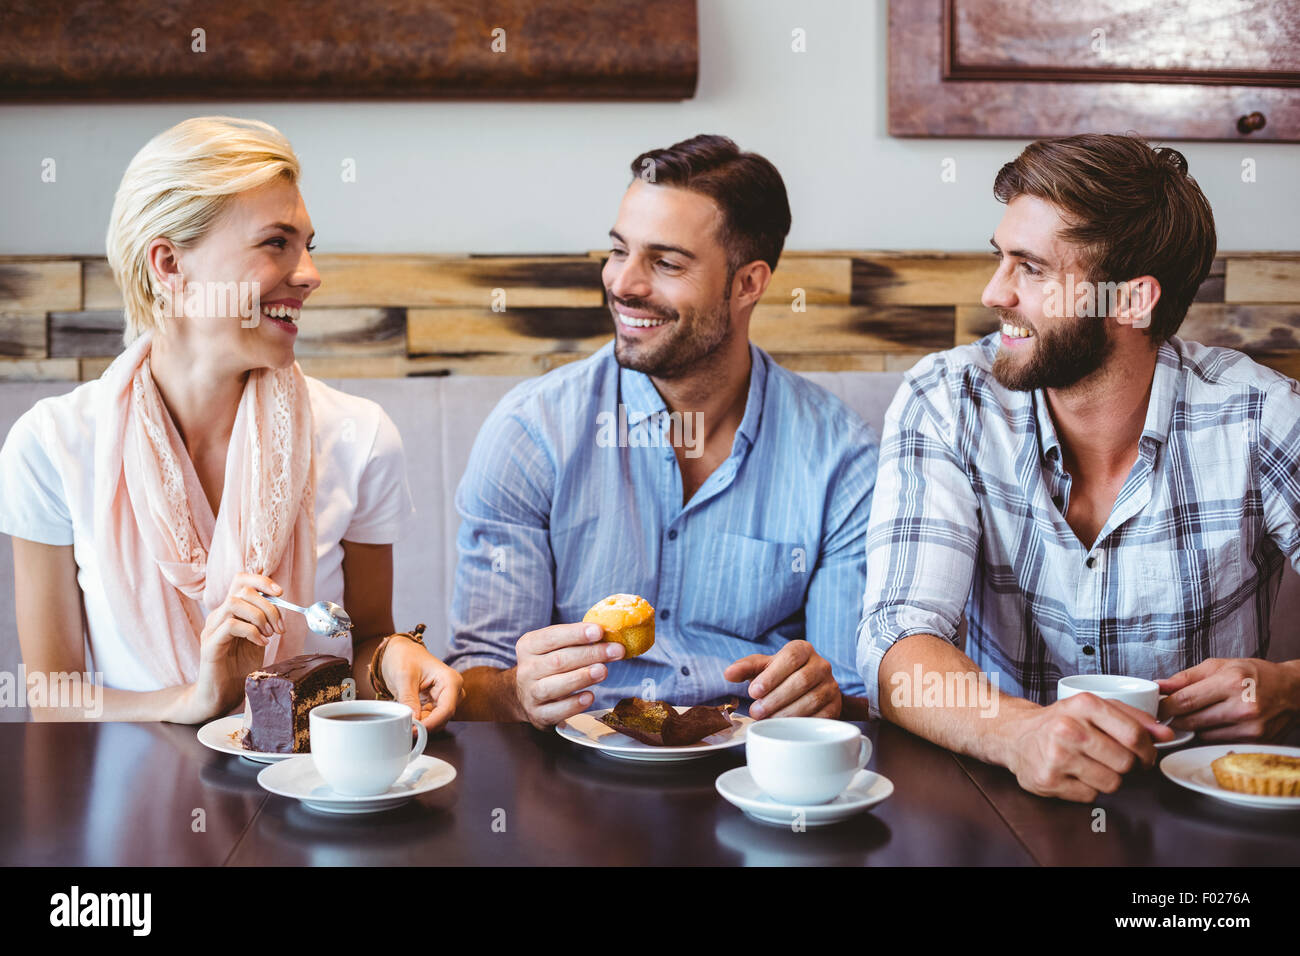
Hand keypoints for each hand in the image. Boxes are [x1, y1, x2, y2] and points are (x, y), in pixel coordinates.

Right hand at [175, 572, 284, 723]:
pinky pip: (230, 625)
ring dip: (259, 616)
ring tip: (269, 635)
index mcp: (230, 612)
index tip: (280, 592)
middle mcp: (218, 616)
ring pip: (234, 603)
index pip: (241, 580)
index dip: (261, 580)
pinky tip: (261, 643)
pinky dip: (251, 631)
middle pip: (242, 590)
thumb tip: (282, 604)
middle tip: (279, 627)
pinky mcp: (209, 645)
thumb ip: (265, 621)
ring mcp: (211, 629)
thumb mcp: (259, 639)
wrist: (222, 695)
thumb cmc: (240, 667)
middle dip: (268, 606)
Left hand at [382, 635, 464, 731]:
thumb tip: (413, 721)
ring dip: (421, 724)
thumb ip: (409, 699)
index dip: (431, 723)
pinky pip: (431, 719)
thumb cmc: (404, 657)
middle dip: (425, 725)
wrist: (399, 651)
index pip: (446, 709)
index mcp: (450, 680)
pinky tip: (408, 718)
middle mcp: (452, 690)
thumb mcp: (403, 677)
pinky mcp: (436, 704)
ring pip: (437, 721)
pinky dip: (419, 721)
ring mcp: (445, 698)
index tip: (415, 730)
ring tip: (404, 720)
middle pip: (443, 717)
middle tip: (405, 727)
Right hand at [513, 623, 623, 728]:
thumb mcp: (553, 648)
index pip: (551, 636)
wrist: (526, 696)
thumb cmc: (548, 665)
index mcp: (529, 646)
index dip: (575, 634)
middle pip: (558, 661)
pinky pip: (556, 711)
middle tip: (615, 651)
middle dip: (589, 654)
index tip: (599, 631)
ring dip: (581, 677)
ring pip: (553, 686)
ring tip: (603, 671)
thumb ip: (575, 640)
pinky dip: (574, 704)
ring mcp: (531, 694)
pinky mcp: (539, 715)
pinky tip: (590, 696)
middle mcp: (526, 670)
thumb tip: (607, 633)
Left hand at [723, 640, 840, 718]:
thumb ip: (745, 668)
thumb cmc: (781, 676)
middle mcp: (821, 665)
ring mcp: (831, 686)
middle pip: (801, 680)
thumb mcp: (762, 668)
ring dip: (786, 713)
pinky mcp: (835, 707)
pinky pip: (821, 716)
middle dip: (775, 698)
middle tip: (756, 712)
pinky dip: (801, 724)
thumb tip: (728, 674)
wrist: (809, 691)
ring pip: (812, 699)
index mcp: (803, 650)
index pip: (790, 657)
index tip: (754, 691)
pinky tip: (785, 728)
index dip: (772, 675)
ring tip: (766, 720)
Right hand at [997, 693, 1170, 801]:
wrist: (1015, 735)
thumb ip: (1133, 717)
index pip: (1134, 734)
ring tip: (1091, 766)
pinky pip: (1090, 796)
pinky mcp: (1049, 780)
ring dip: (1107, 778)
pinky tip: (1074, 775)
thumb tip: (1166, 734)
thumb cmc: (1060, 721)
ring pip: (1112, 783)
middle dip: (1126, 765)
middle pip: (1126, 762)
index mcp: (1084, 705)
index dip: (1147, 750)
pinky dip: (1087, 789)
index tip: (1145, 755)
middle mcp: (1068, 729)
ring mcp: (1057, 756)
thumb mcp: (1092, 708)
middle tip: (1113, 760)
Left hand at [1159, 658, 1299, 741]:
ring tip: (1197, 713)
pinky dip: (1209, 733)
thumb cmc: (1253, 674)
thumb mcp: (1219, 665)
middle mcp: (1242, 707)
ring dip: (1192, 727)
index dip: (1164, 706)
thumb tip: (1159, 685)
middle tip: (1166, 713)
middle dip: (1174, 718)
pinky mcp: (1254, 741)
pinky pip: (1217, 741)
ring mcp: (1250, 728)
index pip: (1186, 700)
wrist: (1292, 691)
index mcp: (1231, 682)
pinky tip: (1214, 722)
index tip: (1153, 708)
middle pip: (1191, 720)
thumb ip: (1186, 677)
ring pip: (1202, 734)